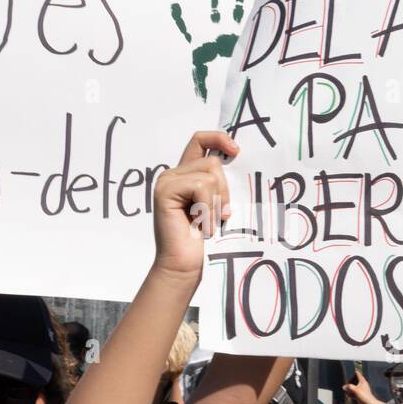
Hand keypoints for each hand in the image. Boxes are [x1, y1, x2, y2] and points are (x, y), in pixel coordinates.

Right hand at [151, 131, 237, 280]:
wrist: (183, 265)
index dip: (219, 138)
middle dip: (224, 189)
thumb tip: (237, 159)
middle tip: (220, 215)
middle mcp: (173, 174)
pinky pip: (201, 186)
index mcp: (185, 174)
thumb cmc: (202, 238)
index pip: (200, 140)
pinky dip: (208, 209)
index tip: (237, 151)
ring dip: (217, 202)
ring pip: (209, 173)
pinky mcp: (165, 191)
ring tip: (208, 223)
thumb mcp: (216, 203)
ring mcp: (166, 181)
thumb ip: (219, 182)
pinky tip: (202, 227)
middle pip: (212, 161)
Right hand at [342, 369, 384, 403]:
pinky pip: (355, 392)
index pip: (358, 374)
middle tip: (346, 383)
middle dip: (350, 381)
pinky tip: (349, 395)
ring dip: (350, 388)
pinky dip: (352, 393)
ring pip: (354, 386)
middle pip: (355, 380)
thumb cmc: (365, 396)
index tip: (349, 371)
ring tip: (346, 389)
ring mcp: (362, 389)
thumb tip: (344, 387)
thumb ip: (349, 387)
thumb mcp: (355, 390)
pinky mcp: (361, 394)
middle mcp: (362, 384)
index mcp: (362, 381)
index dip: (353, 372)